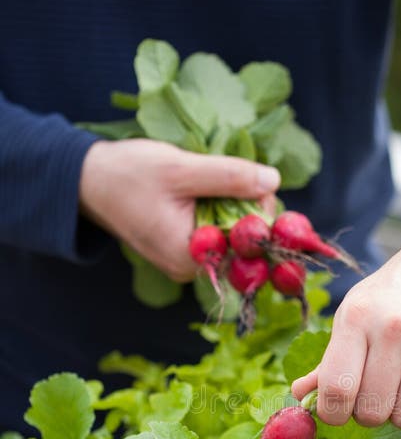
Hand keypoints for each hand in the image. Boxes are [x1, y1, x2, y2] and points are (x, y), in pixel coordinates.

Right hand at [79, 138, 279, 281]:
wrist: (89, 180)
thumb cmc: (128, 175)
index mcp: (190, 258)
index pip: (247, 245)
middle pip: (242, 241)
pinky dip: (218, 206)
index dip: (261, 214)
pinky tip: (204, 188)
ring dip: (233, 203)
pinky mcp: (184, 246)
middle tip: (236, 174)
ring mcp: (187, 259)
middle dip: (247, 207)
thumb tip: (273, 181)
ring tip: (212, 178)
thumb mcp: (181, 170)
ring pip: (230, 233)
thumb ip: (229, 177)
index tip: (259, 184)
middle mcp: (191, 268)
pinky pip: (215, 229)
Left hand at [291, 217, 400, 427]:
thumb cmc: (399, 293)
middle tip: (380, 392)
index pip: (336, 390)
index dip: (334, 413)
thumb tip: (300, 395)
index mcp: (356, 317)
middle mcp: (394, 328)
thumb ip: (330, 359)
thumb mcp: (357, 313)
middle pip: (372, 412)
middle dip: (372, 412)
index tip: (341, 409)